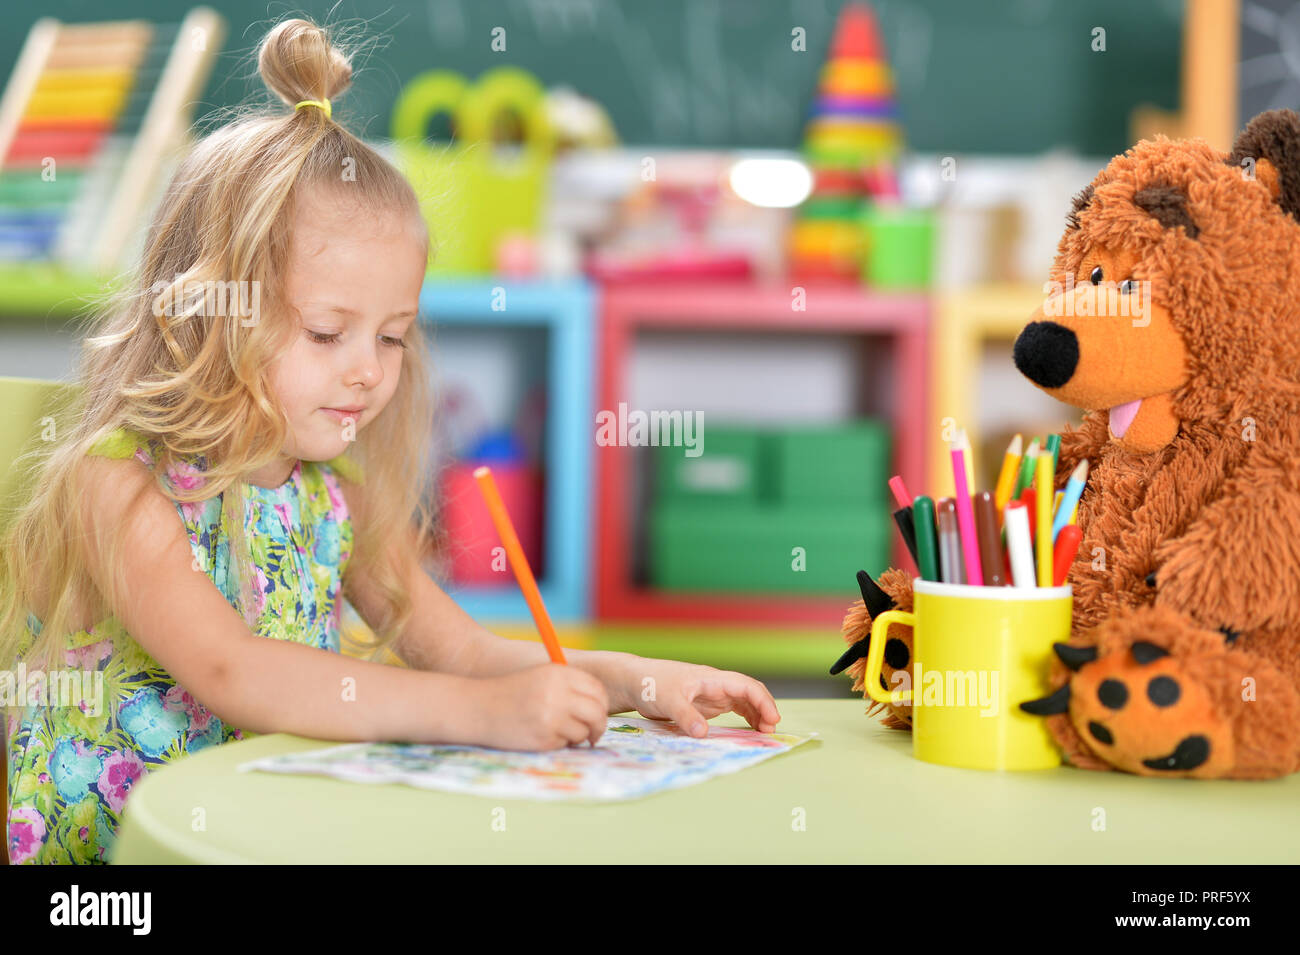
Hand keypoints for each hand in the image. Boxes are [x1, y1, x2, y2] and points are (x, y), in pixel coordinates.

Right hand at [471, 663, 608, 749]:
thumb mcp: (541, 677)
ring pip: (584, 732)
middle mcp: (557, 693)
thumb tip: (600, 705)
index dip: (600, 704)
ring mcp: (551, 717)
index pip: (596, 690)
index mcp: (558, 673)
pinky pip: (566, 744)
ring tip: (557, 732)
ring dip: (577, 736)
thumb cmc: (511, 693)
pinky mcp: (543, 738)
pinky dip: (559, 743)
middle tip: (593, 733)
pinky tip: (542, 736)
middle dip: (598, 726)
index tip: (597, 712)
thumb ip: (569, 685)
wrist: (477, 708)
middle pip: (596, 712)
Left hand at [615, 657, 780, 737]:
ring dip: (757, 714)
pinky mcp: (706, 703)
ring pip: (744, 700)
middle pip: (749, 692)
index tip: (772, 718)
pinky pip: (733, 708)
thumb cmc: (651, 684)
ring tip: (765, 733)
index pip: (745, 685)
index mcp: (711, 678)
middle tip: (771, 731)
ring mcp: (712, 694)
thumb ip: (686, 716)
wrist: (635, 681)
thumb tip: (704, 733)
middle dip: (765, 708)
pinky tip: (750, 730)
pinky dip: (745, 717)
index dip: (763, 701)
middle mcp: (716, 684)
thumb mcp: (667, 701)